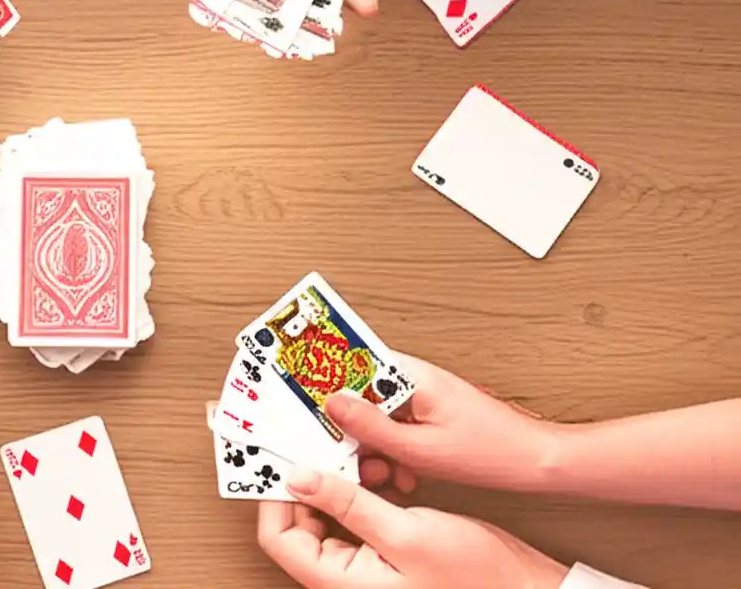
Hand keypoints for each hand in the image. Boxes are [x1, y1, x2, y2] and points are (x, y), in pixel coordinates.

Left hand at [258, 470, 568, 588]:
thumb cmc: (476, 576)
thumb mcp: (405, 531)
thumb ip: (347, 504)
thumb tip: (296, 479)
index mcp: (338, 581)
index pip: (279, 536)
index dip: (276, 494)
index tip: (285, 454)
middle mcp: (345, 577)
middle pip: (301, 521)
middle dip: (313, 479)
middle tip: (325, 443)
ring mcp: (364, 566)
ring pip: (329, 514)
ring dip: (342, 480)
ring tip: (364, 455)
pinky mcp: (384, 552)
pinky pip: (356, 516)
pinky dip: (364, 490)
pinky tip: (384, 472)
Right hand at [329, 353, 563, 493]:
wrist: (534, 464)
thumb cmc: (489, 452)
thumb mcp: (418, 447)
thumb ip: (371, 425)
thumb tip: (332, 403)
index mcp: (411, 375)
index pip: (352, 358)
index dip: (322, 367)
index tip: (295, 378)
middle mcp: (414, 378)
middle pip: (358, 390)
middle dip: (348, 423)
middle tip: (339, 445)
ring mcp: (421, 396)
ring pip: (374, 413)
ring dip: (371, 443)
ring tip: (381, 469)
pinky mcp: (427, 414)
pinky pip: (394, 426)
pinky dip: (390, 449)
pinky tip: (400, 472)